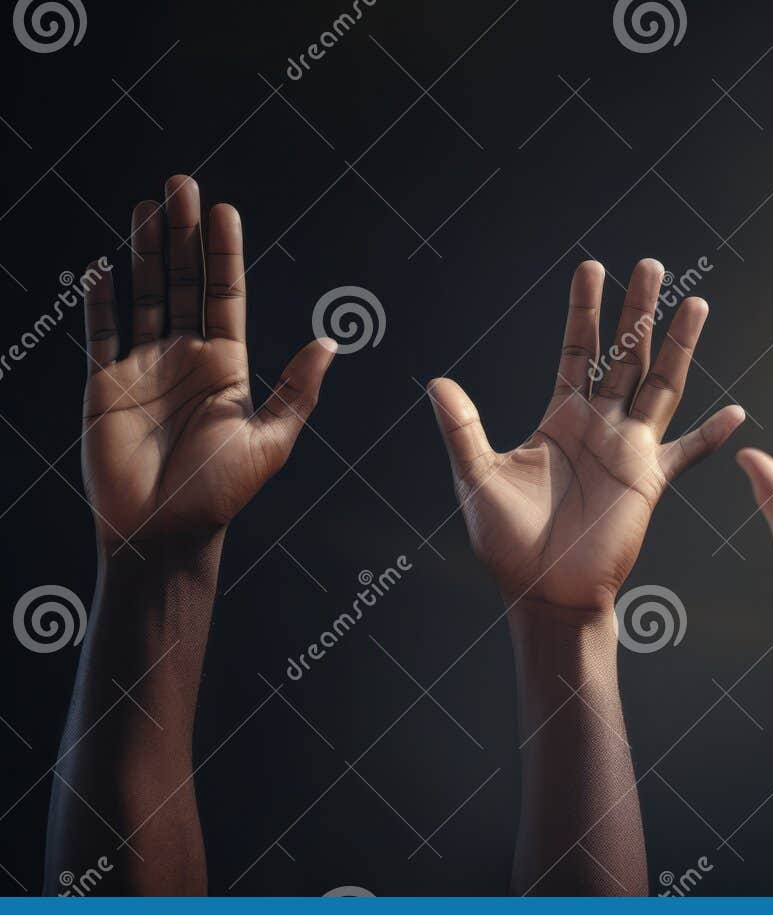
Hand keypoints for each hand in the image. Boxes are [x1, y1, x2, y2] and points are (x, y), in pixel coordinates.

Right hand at [81, 175, 335, 551]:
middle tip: (181, 184)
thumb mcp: (271, 440)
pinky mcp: (105, 385)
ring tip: (147, 205)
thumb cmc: (221, 492)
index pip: (225, 294)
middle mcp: (185, 358)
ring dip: (143, 251)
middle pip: (183, 282)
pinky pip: (102, 333)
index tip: (223, 209)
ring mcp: (143, 367)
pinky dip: (100, 301)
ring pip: (144, 295)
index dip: (223, 252)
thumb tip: (331, 340)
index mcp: (226, 365)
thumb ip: (297, 389)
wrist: (164, 531)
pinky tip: (102, 266)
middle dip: (182, 234)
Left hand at [428, 259, 744, 610]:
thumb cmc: (506, 541)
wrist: (542, 591)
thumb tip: (436, 384)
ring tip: (695, 304)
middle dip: (638, 310)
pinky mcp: (649, 481)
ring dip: (679, 347)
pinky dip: (712, 436)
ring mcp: (628, 449)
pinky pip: (687, 453)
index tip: (593, 267)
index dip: (585, 310)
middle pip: (626, 354)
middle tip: (651, 265)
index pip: (577, 349)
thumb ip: (463, 429)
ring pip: (661, 385)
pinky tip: (735, 413)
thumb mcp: (476, 477)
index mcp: (560, 416)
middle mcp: (599, 424)